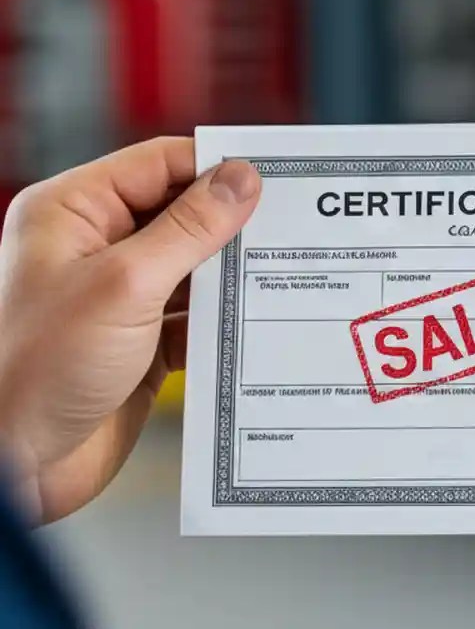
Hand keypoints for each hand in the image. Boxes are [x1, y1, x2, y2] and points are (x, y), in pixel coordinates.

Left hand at [0, 138, 260, 522]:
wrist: (15, 463)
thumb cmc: (36, 368)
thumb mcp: (126, 284)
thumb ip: (190, 229)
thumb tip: (240, 180)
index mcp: (73, 212)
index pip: (160, 164)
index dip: (217, 169)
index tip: (276, 177)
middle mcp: (95, 246)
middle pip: (184, 213)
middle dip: (234, 224)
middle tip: (293, 227)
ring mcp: (120, 296)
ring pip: (196, 267)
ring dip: (235, 275)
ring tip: (285, 274)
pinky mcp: (141, 342)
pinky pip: (196, 318)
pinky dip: (226, 321)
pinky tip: (258, 324)